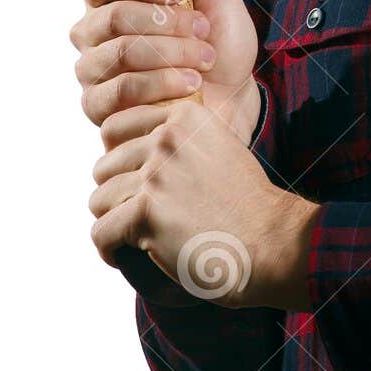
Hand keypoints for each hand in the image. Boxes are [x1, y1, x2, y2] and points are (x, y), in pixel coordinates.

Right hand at [71, 0, 261, 145]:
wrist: (233, 90)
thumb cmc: (218, 34)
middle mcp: (93, 34)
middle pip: (113, 17)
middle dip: (169, 23)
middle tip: (203, 29)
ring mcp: (92, 72)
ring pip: (120, 53)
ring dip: (173, 52)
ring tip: (205, 58)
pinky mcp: (99, 108)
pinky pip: (121, 91)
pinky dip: (164, 83)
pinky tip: (191, 84)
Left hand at [88, 96, 319, 310]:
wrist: (271, 241)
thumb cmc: (245, 205)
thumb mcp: (218, 148)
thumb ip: (178, 140)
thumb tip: (122, 149)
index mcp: (185, 115)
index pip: (115, 127)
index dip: (123, 160)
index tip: (143, 184)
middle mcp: (168, 137)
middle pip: (104, 165)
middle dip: (117, 194)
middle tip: (142, 216)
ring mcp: (156, 173)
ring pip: (99, 199)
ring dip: (115, 222)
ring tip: (138, 236)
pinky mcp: (146, 211)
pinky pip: (101, 231)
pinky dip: (109, 250)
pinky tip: (127, 256)